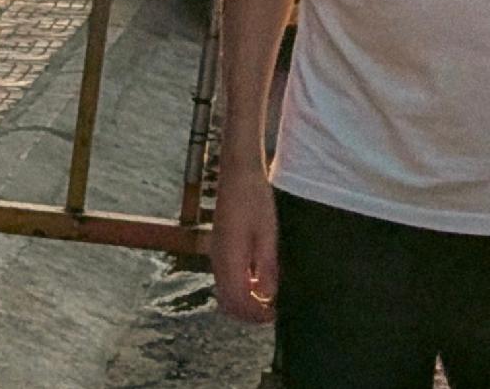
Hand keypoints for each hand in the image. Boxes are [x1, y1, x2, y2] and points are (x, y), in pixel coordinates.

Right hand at [210, 158, 278, 325]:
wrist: (238, 173)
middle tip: (271, 312)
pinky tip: (256, 279)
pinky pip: (224, 279)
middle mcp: (217, 261)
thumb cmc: (256, 200)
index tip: (273, 316)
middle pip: (228, 303)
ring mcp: (215, 255)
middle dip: (248, 313)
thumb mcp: (267, 233)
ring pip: (224, 292)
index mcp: (229, 259)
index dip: (255, 314)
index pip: (238, 301)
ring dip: (243, 301)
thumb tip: (267, 296)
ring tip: (266, 298)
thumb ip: (266, 267)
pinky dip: (238, 288)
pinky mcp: (218, 248)